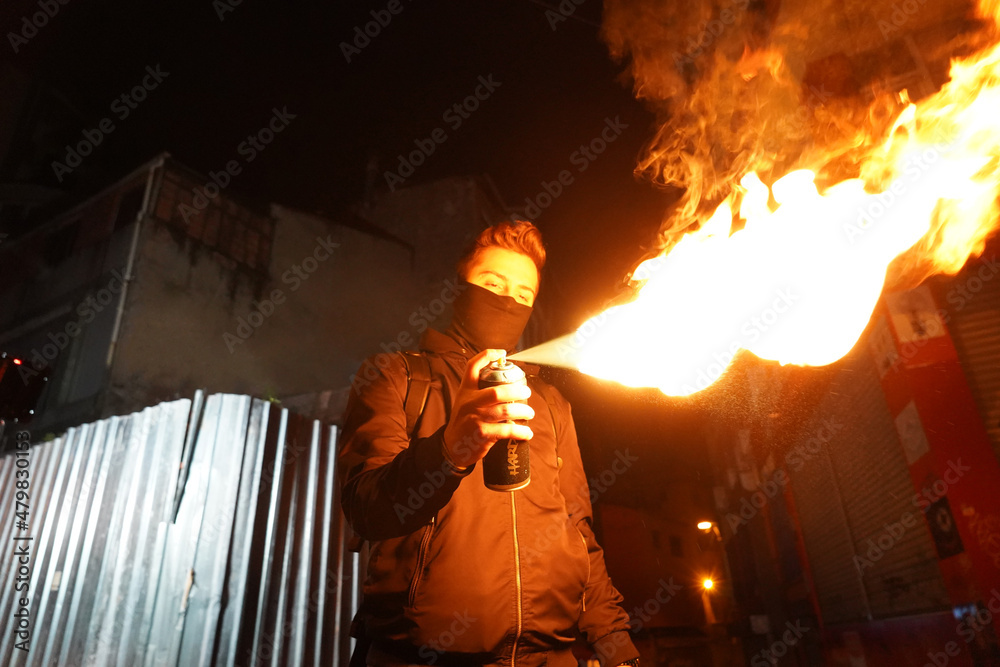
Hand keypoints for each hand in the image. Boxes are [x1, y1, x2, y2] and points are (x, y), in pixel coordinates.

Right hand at [442, 349, 534, 468]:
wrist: (452, 445)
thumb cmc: (464, 420)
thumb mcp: (465, 400)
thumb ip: (479, 389)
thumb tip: (506, 379)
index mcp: (466, 390)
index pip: (473, 367)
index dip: (487, 356)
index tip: (502, 353)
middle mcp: (470, 402)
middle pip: (497, 392)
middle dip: (518, 391)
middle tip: (527, 393)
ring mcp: (476, 419)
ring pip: (506, 411)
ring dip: (523, 411)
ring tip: (529, 412)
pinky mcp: (482, 435)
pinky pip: (507, 431)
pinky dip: (521, 431)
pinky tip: (527, 432)